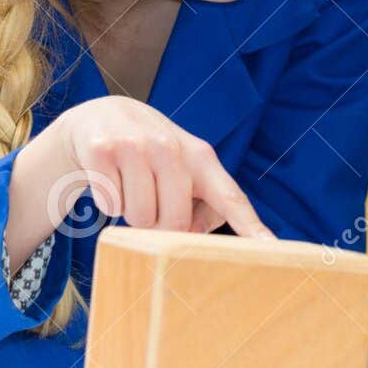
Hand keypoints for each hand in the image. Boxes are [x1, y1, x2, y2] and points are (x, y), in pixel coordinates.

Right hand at [34, 95, 273, 237]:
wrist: (97, 118)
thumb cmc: (148, 155)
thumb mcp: (179, 169)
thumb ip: (199, 205)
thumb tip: (194, 237)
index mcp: (200, 157)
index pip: (229, 196)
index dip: (250, 225)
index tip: (271, 249)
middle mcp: (172, 147)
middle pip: (177, 223)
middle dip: (161, 228)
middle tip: (149, 203)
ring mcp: (137, 145)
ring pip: (140, 218)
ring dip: (130, 214)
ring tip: (128, 185)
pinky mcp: (103, 149)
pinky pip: (109, 205)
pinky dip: (106, 201)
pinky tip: (108, 177)